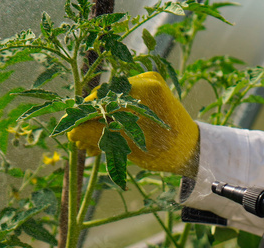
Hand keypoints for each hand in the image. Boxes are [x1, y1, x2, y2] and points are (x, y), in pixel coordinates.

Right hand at [66, 71, 198, 174]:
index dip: (84, 116)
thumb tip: (71, 132)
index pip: (103, 98)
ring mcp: (147, 84)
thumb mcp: (128, 147)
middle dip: (91, 123)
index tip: (72, 133)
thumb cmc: (166, 151)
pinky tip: (102, 139)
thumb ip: (99, 136)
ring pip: (112, 104)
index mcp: (146, 88)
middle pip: (106, 100)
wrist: (192, 151)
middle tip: (79, 143)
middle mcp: (146, 80)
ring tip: (89, 147)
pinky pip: (121, 105)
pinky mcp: (147, 93)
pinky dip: (112, 120)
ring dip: (99, 124)